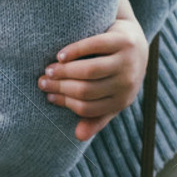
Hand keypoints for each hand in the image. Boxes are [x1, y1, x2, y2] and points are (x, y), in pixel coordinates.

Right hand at [38, 0, 148, 140]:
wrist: (135, 40)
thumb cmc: (116, 73)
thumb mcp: (111, 97)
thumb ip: (96, 117)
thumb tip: (78, 136)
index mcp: (122, 100)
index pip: (87, 108)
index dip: (64, 103)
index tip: (48, 96)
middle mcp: (127, 82)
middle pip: (85, 90)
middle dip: (59, 87)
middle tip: (42, 82)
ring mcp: (128, 61)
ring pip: (89, 71)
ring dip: (64, 71)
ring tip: (49, 69)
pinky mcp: (124, 40)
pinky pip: (93, 47)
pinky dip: (74, 51)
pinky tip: (60, 55)